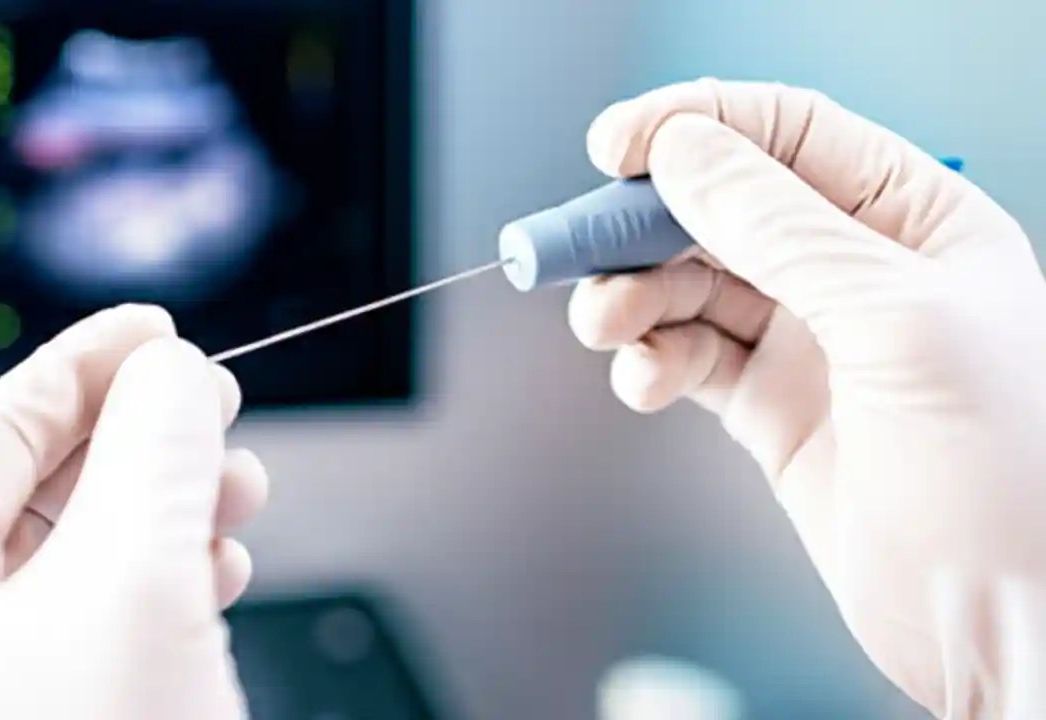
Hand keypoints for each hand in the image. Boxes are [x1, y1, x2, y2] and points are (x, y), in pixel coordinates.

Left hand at [0, 305, 267, 719]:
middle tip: (214, 406)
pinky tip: (218, 575)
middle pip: (42, 492)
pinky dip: (167, 587)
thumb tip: (171, 374)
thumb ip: (152, 456)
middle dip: (145, 441)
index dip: (84, 364)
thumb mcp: (133, 584)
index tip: (158, 330)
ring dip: (171, 513)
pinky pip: (106, 628)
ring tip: (239, 494)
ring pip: (85, 564)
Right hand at [574, 79, 1045, 716]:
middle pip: (719, 208)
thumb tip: (684, 151)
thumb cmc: (1002, 473)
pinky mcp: (770, 408)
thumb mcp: (895, 321)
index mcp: (912, 220)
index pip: (787, 134)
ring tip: (608, 326)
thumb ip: (782, 228)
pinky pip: (687, 356)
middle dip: (643, 224)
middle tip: (581, 250)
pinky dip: (651, 360)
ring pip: (689, 284)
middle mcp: (855, 270)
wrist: (1001, 621)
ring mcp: (810, 341)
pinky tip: (646, 381)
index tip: (614, 149)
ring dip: (633, 296)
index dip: (695, 125)